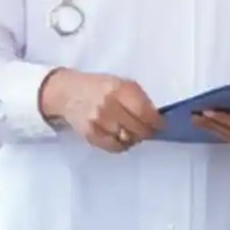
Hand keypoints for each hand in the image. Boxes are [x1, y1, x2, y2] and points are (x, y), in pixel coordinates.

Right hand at [39, 68, 164, 152]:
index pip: (144, 111)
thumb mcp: (121, 83)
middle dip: (148, 132)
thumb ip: (138, 98)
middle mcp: (109, 104)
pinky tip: (122, 138)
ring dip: (134, 138)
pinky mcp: (90, 134)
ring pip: (127, 138)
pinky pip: (113, 146)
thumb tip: (156, 116)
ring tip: (134, 132)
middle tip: (150, 131)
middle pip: (138, 128)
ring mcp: (98, 121)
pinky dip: (122, 145)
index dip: (156, 122)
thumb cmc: (99, 87)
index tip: (161, 125)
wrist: (68, 92)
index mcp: (119, 88)